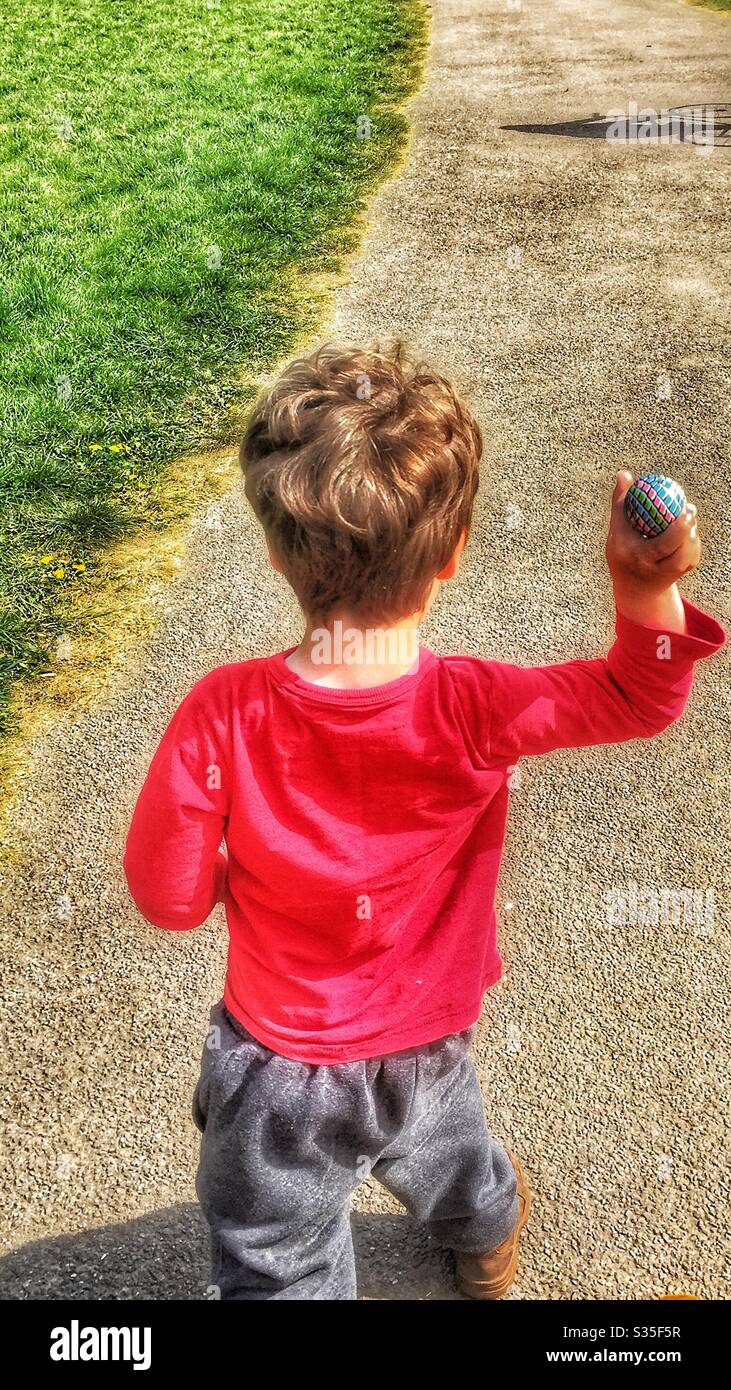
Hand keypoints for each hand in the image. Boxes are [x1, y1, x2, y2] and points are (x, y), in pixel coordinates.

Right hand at [606, 472, 699, 631]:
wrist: (633, 586)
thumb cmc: (623, 548)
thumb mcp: (617, 527)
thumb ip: (620, 500)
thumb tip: (623, 473)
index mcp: (631, 554)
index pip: (655, 542)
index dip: (675, 528)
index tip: (683, 507)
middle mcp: (648, 567)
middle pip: (673, 553)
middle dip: (686, 532)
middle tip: (690, 510)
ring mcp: (663, 575)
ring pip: (684, 559)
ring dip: (691, 539)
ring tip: (690, 518)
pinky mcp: (677, 577)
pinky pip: (690, 559)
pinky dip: (693, 545)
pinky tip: (691, 531)